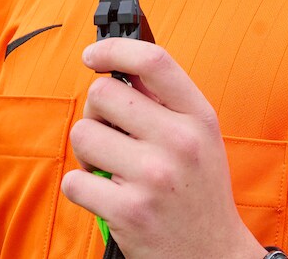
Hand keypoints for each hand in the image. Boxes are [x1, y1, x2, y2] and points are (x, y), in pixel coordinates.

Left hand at [61, 39, 264, 258]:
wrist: (213, 257)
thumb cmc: (198, 192)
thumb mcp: (200, 139)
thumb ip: (165, 102)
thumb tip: (115, 64)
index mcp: (199, 118)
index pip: (153, 61)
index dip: (113, 49)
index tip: (92, 56)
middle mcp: (180, 142)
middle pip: (102, 94)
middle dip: (96, 114)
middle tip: (111, 137)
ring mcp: (154, 177)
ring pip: (82, 135)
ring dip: (87, 153)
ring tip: (111, 171)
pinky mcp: (129, 212)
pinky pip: (74, 180)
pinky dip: (82, 188)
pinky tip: (107, 198)